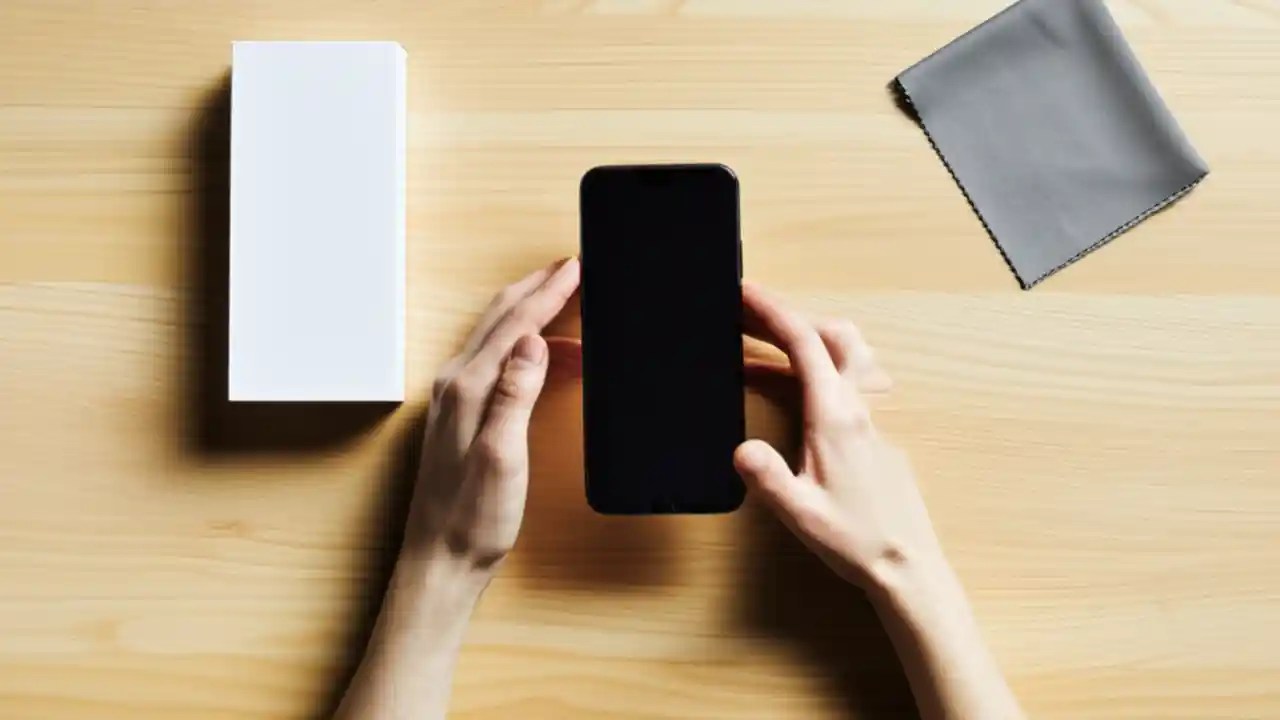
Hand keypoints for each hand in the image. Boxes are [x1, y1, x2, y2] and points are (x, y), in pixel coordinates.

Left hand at [404, 256, 579, 576]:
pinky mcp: (461, 415)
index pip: (515, 325)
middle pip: (500, 319)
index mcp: (468, 389)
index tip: (575, 268)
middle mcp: (455, 385)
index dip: (548, 293)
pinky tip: (548, 360)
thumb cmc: (473, 518)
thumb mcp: (503, 457)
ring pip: (498, 338)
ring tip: (570, 305)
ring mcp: (455, 399)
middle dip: (537, 288)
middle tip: (570, 268)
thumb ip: (515, 395)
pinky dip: (526, 348)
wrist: (441, 560)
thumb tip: (530, 342)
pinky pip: (496, 362)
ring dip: (534, 316)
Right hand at [733, 283, 940, 594]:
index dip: (771, 311)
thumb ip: (768, 478)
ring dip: (806, 337)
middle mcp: (858, 406)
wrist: (907, 565)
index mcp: (836, 416)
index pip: (803, 344)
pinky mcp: (875, 431)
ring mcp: (871, 416)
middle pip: (829, 334)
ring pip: (846, 352)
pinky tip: (791, 388)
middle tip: (747, 313)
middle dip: (786, 315)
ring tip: (764, 344)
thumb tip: (740, 447)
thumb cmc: (856, 540)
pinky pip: (846, 379)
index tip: (744, 292)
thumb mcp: (800, 513)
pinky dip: (815, 366)